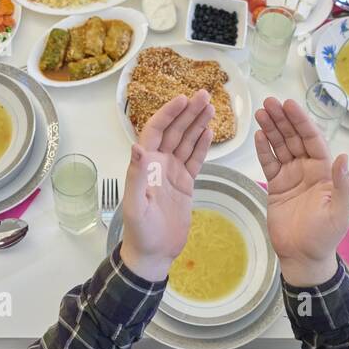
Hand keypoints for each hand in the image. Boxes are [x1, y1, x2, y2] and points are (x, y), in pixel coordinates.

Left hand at [119, 89, 213, 282]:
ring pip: (186, 141)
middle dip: (188, 112)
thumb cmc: (141, 231)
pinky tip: (210, 130)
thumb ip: (137, 175)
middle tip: (205, 94)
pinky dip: (202, 144)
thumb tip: (137, 146)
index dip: (168, 113)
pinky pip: (195, 159)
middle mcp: (158, 163)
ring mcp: (172, 172)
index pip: (155, 130)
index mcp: (145, 164)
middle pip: (174, 131)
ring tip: (211, 106)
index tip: (183, 98)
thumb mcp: (136, 205)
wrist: (153, 254)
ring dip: (197, 123)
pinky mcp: (185, 183)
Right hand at [254, 97, 348, 286]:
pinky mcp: (277, 186)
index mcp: (325, 171)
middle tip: (270, 102)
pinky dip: (263, 149)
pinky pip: (269, 163)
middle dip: (283, 120)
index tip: (290, 106)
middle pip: (294, 138)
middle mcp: (308, 169)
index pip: (312, 139)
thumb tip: (343, 158)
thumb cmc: (324, 236)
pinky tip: (258, 135)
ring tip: (260, 113)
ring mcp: (291, 176)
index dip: (301, 122)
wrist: (303, 257)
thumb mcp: (340, 211)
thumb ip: (343, 184)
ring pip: (280, 146)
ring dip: (271, 129)